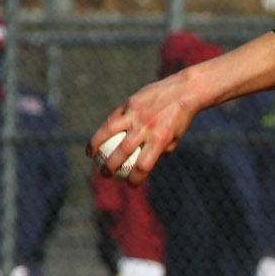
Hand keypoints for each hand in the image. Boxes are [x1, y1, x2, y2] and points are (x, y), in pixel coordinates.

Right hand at [90, 70, 202, 185]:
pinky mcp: (130, 103)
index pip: (143, 166)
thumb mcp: (174, 138)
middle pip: (123, 151)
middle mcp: (146, 127)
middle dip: (110, 166)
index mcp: (160, 140)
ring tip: (90, 156)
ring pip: (109, 131)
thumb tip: (142, 163)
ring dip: (96, 145)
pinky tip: (97, 137)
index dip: (135, 179)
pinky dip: (102, 129)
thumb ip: (158, 150)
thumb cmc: (180, 119)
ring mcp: (136, 114)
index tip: (130, 185)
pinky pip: (113, 118)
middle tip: (104, 175)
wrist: (184, 91)